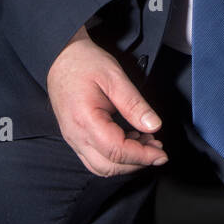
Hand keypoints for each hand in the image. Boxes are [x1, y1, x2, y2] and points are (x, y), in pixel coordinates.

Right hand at [47, 26, 167, 176]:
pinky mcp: (74, 136)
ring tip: (146, 144)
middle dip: (136, 162)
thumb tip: (154, 126)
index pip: (116, 151)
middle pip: (108, 167)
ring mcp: (72, 138)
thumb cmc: (85, 62)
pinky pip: (94, 157)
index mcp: (84, 120)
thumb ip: (134, 104)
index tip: (162, 154)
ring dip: (125, 163)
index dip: (142, 156)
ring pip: (100, 167)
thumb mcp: (115, 77)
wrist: (61, 55)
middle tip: (157, 148)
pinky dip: (114, 157)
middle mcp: (75, 135)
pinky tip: (129, 140)